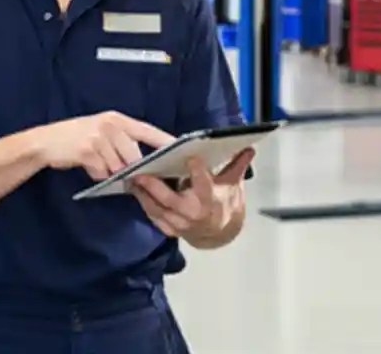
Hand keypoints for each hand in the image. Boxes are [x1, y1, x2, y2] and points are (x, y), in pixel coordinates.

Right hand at [36, 111, 174, 180]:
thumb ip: (121, 142)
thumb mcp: (101, 132)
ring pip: (118, 166)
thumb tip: (140, 162)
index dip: (164, 141)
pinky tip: (88, 166)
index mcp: (117, 119)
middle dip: (131, 168)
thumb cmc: (77, 138)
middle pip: (133, 156)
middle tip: (124, 173)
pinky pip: (102, 171)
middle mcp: (110, 125)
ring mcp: (98, 137)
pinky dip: (97, 174)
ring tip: (99, 164)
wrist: (47, 141)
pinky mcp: (87, 150)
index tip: (180, 149)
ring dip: (111, 172)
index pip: (147, 130)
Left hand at [130, 149, 254, 240]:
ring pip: (157, 209)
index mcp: (210, 201)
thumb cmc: (224, 202)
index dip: (198, 171)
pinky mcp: (170, 229)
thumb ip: (237, 165)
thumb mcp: (232, 183)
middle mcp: (193, 214)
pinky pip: (153, 216)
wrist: (219, 232)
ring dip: (142, 194)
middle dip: (154, 186)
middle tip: (141, 170)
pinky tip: (135, 189)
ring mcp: (179, 224)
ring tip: (131, 177)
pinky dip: (143, 203)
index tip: (192, 156)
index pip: (204, 184)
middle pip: (171, 199)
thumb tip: (249, 147)